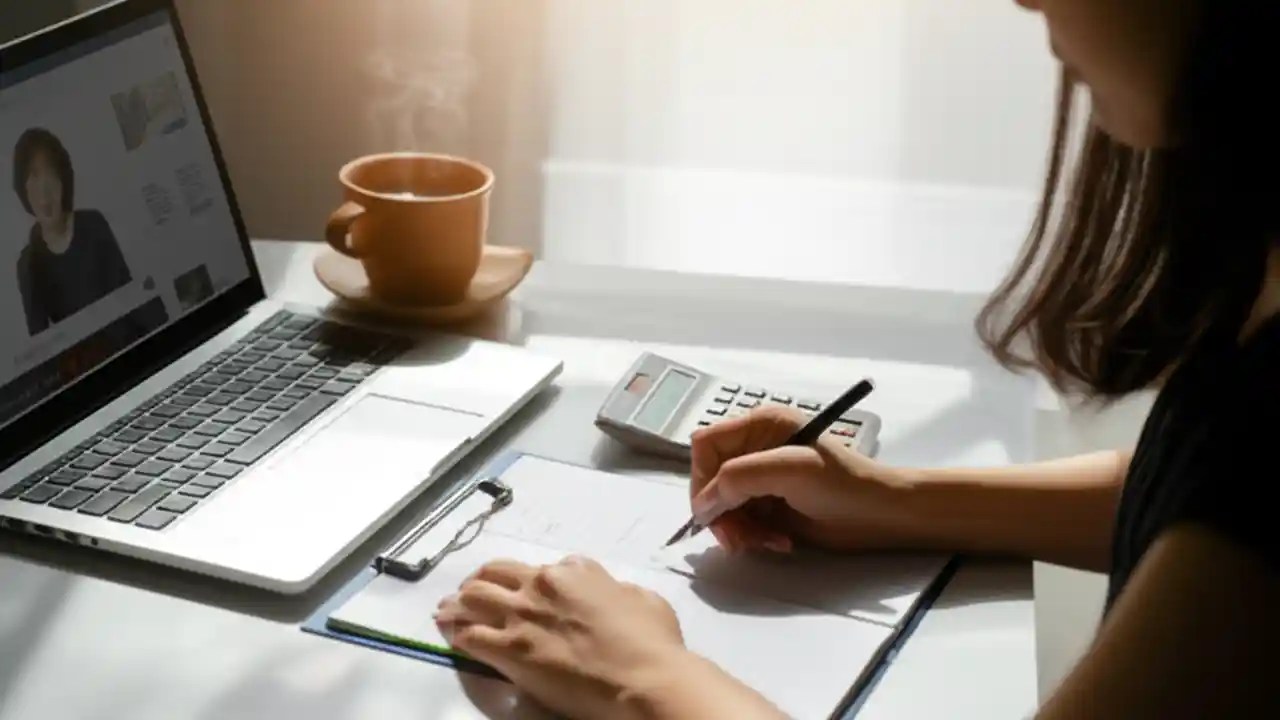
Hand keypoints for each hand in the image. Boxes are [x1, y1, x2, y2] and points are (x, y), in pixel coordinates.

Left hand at [434, 556, 690, 718]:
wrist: (642, 678)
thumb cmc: (651, 642)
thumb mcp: (641, 598)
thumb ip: (613, 588)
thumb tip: (606, 591)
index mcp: (574, 571)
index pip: (542, 566)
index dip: (533, 579)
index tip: (529, 588)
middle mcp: (541, 585)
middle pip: (495, 573)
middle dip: (480, 580)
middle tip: (470, 591)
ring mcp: (521, 617)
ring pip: (474, 598)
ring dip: (459, 602)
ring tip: (446, 608)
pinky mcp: (509, 651)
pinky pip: (469, 636)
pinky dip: (456, 633)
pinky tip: (449, 635)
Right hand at [690, 404, 915, 553]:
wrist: (881, 515)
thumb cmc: (843, 483)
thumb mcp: (789, 470)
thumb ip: (739, 478)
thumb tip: (702, 505)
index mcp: (759, 425)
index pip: (706, 446)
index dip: (701, 478)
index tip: (711, 511)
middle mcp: (756, 448)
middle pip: (710, 480)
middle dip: (721, 513)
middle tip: (737, 540)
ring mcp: (762, 479)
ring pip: (723, 507)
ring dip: (739, 530)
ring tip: (765, 542)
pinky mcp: (770, 506)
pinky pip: (742, 522)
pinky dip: (753, 536)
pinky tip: (778, 542)